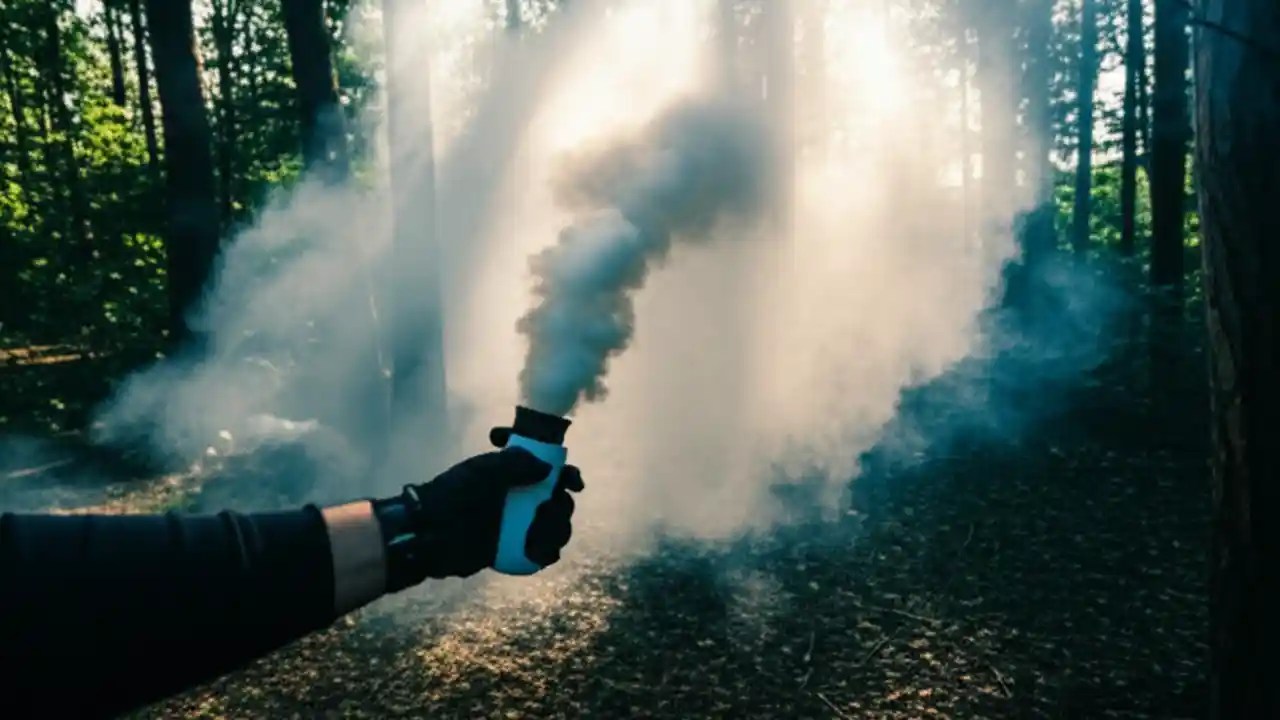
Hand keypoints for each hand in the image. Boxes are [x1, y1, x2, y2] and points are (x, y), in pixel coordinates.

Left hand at [397, 429, 583, 579]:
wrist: (429, 532)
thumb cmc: (453, 494)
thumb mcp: (484, 470)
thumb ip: (517, 463)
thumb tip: (548, 470)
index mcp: (514, 476)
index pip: (552, 471)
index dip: (568, 475)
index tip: (573, 482)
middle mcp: (521, 499)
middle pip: (559, 502)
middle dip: (561, 505)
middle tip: (547, 509)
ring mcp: (518, 526)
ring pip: (555, 528)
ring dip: (557, 530)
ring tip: (540, 532)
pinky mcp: (513, 550)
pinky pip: (542, 553)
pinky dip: (546, 553)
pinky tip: (540, 552)